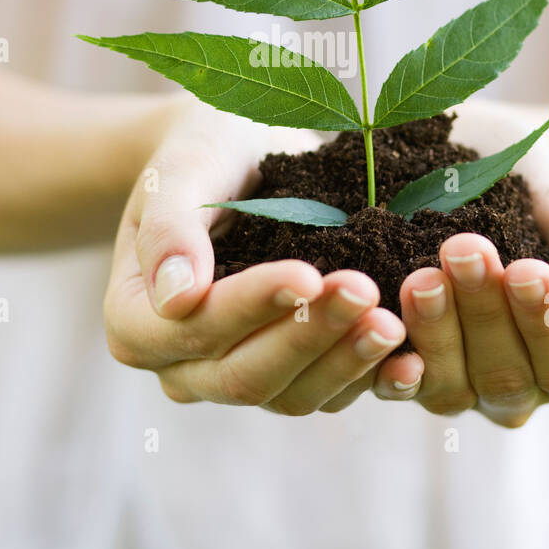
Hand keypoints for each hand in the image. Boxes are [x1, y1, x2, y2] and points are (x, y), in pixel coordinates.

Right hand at [103, 97, 406, 411]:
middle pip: (245, 376)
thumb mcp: (179, 170)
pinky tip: (413, 354)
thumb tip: (175, 299)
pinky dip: (370, 377)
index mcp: (135, 322)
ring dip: (346, 362)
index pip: (196, 329)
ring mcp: (237, 376)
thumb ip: (169, 228)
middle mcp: (182, 367)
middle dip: (310, 335)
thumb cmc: (201, 153)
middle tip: (365, 292)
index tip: (307, 273)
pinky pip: (328, 392)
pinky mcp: (290, 375)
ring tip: (394, 320)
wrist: (237, 157)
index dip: (252, 307)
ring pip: (292, 395)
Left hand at [371, 100, 548, 426]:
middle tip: (465, 250)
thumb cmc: (530, 190)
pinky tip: (381, 333)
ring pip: (450, 387)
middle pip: (507, 377)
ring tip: (423, 276)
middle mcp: (515, 388)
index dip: (546, 324)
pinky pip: (394, 385)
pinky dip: (389, 367)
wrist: (469, 160)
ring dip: (436, 332)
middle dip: (485, 313)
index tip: (525, 268)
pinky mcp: (402, 373)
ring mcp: (457, 387)